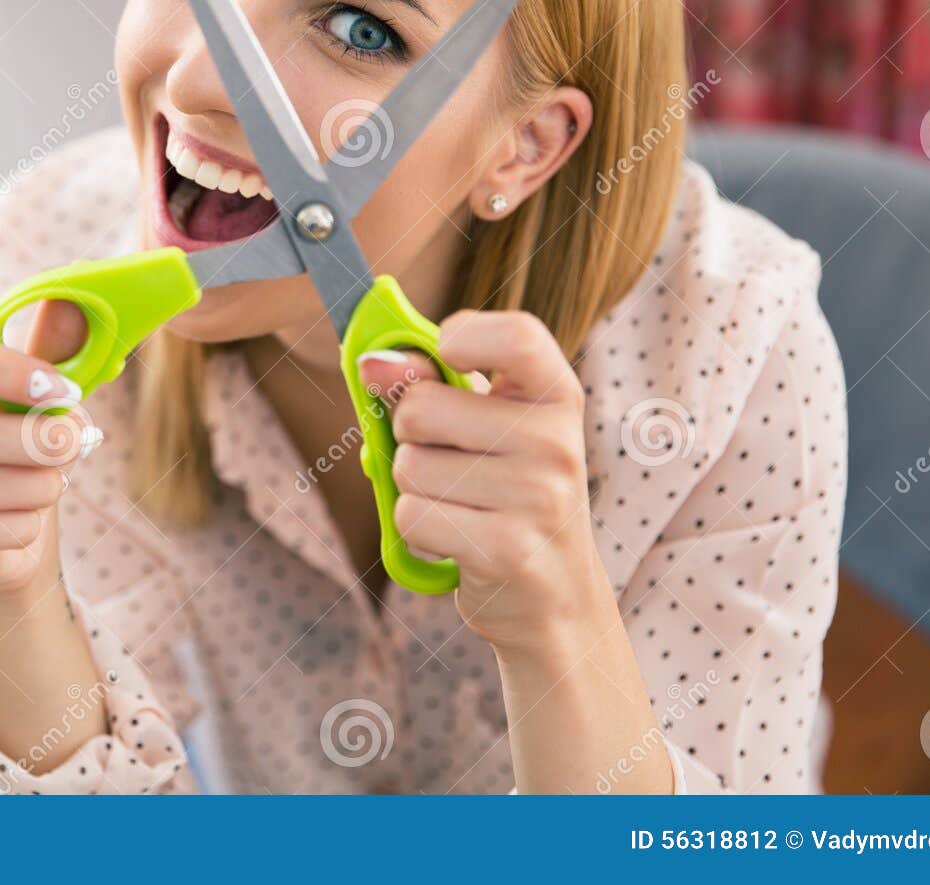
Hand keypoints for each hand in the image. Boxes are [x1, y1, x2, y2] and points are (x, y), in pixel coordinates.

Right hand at [0, 302, 92, 595]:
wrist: (5, 523)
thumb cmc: (19, 444)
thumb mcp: (39, 393)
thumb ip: (51, 349)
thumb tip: (70, 302)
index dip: (2, 370)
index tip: (62, 389)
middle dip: (36, 441)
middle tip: (75, 443)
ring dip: (33, 487)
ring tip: (54, 483)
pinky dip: (18, 526)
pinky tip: (28, 517)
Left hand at [356, 310, 615, 656]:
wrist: (555, 594)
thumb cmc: (503, 490)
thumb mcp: (481, 426)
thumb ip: (427, 382)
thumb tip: (371, 363)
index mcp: (557, 396)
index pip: (518, 336)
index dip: (465, 335)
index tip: (444, 354)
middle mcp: (558, 442)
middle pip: (422, 407)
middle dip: (408, 434)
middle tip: (448, 459)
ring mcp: (539, 499)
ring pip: (408, 466)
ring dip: (412, 488)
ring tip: (458, 504)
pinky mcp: (508, 551)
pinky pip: (411, 516)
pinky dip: (415, 528)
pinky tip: (456, 538)